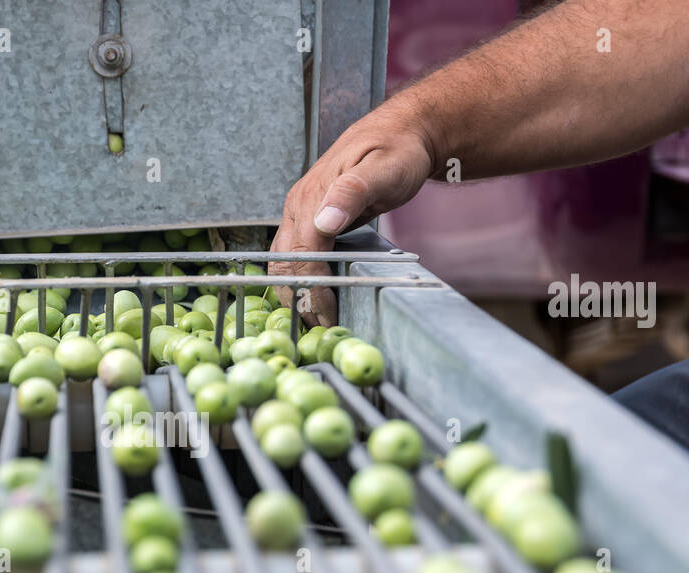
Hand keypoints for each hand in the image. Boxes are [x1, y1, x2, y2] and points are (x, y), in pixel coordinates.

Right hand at [270, 109, 435, 326]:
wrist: (404, 131)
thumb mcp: (384, 167)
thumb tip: (324, 222)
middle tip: (321, 326)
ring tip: (317, 317)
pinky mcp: (310, 218)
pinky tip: (316, 294)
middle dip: (299, 296)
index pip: (301, 253)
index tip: (327, 314)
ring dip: (296, 290)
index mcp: (313, 196)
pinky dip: (300, 278)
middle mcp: (299, 206)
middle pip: (284, 261)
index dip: (311, 287)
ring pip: (284, 259)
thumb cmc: (399, 149)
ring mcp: (302, 212)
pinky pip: (295, 253)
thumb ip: (353, 192)